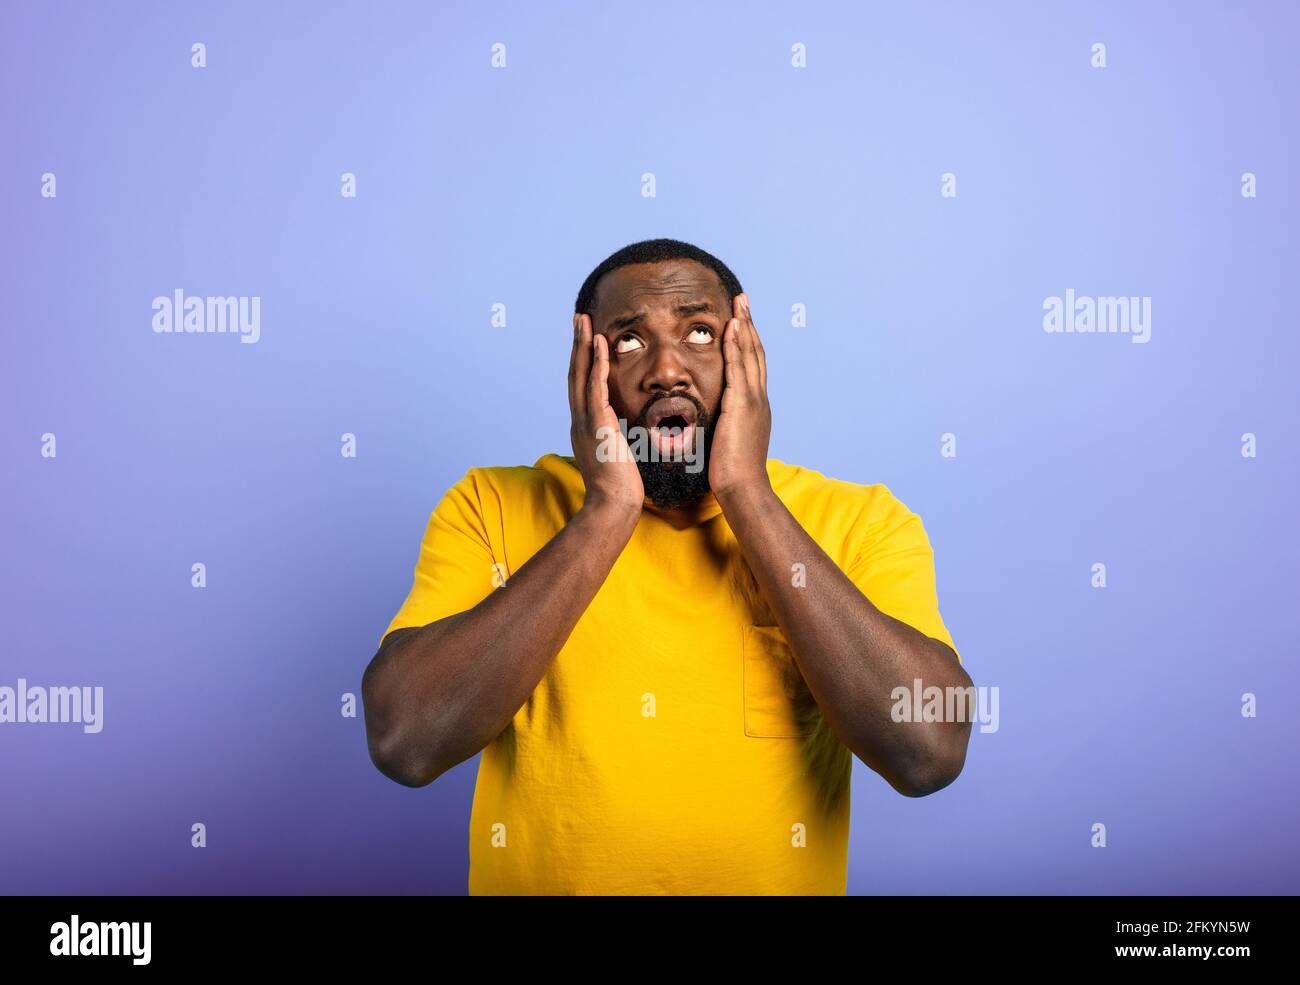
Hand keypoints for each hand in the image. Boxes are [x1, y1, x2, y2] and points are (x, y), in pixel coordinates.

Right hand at [569, 312, 643, 516]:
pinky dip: (595, 365)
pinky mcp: (595, 426)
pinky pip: (594, 389)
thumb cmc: (621, 487)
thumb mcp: (618, 454)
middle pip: (574, 374)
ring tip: (584, 321)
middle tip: (578, 318)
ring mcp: (584, 423)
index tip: (586, 338)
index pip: (582, 386)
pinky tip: (599, 345)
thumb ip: (618, 437)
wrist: (614, 506)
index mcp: (585, 427)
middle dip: (576, 345)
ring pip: (579, 376)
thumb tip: (627, 429)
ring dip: (581, 346)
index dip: (582, 361)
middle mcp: (579, 421)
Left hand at [708, 293, 771, 500]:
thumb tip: (714, 421)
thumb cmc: (731, 472)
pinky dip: (736, 345)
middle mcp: (758, 399)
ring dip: (744, 326)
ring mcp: (753, 400)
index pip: (752, 366)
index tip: (741, 321)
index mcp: (755, 407)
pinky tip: (732, 327)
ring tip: (739, 303)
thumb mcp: (728, 442)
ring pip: (750, 355)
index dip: (747, 342)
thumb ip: (724, 425)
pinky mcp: (742, 405)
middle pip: (756, 353)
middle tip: (743, 300)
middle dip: (749, 325)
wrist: (742, 488)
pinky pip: (739, 368)